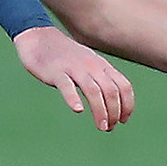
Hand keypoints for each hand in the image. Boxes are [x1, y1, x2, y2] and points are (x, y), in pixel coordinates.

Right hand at [12, 25, 133, 130]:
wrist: (39, 37)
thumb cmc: (65, 55)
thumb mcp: (89, 63)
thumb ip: (101, 78)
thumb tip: (113, 102)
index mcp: (101, 65)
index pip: (123, 85)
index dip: (127, 105)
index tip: (123, 120)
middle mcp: (91, 66)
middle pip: (110, 91)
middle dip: (114, 112)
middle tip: (109, 128)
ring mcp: (74, 68)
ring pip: (93, 91)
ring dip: (100, 111)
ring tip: (102, 127)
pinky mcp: (56, 72)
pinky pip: (67, 85)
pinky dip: (73, 98)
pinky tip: (78, 110)